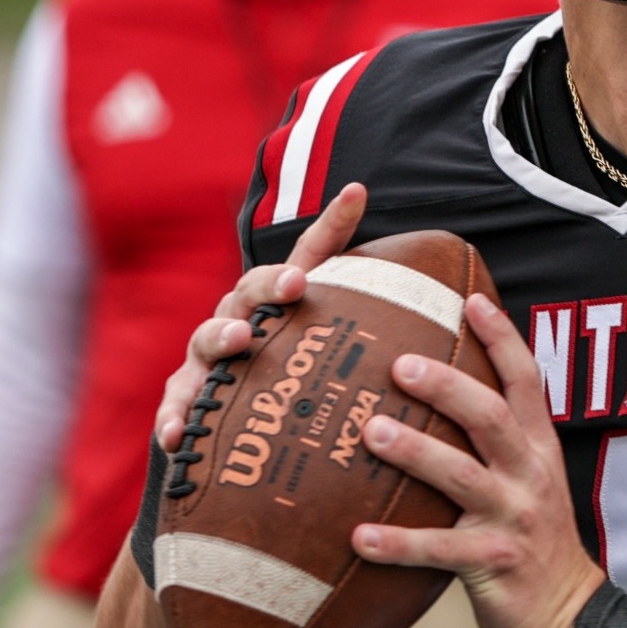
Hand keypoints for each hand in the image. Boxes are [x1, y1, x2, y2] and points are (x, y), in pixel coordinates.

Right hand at [154, 184, 366, 450]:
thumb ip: (380, 333)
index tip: (359, 194)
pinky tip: (176, 433)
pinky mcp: (187, 396)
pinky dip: (174, 416)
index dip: (336, 222)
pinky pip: (177, 403)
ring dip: (222, 335)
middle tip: (295, 283)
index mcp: (281, 299)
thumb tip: (452, 315)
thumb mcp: (338, 355)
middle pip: (252, 287)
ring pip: (210, 336)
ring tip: (240, 338)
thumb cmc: (297, 381)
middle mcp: (242, 316)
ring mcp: (210, 355)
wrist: (236, 429)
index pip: (313, 252)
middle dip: (272, 282)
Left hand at [352, 294, 605, 627]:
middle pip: (492, 417)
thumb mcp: (529, 477)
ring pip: (462, 477)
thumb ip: (494, 439)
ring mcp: (514, 518)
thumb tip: (439, 385)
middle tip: (400, 365)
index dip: (502, 337)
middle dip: (449, 387)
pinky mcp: (494, 564)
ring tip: (370, 433)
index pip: (526, 380)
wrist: (567, 611)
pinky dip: (397, 544)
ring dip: (416, 452)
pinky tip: (358, 538)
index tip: (472, 299)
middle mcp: (530, 474)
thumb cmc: (531, 537)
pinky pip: (439, 551)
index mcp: (539, 447)